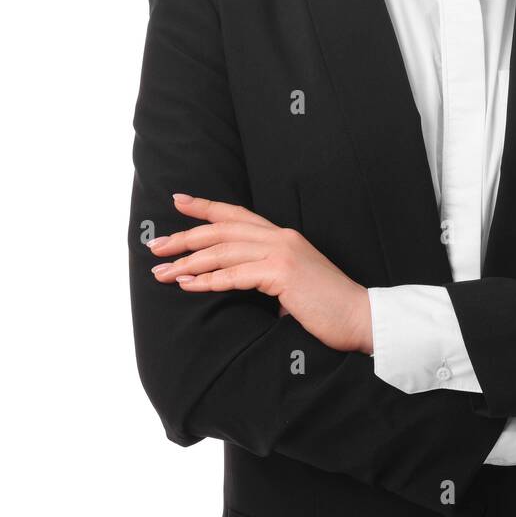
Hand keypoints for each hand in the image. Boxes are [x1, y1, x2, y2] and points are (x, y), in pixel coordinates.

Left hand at [147, 193, 372, 353]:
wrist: (359, 315)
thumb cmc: (326, 305)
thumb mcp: (292, 281)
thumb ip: (268, 274)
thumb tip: (239, 282)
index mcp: (283, 235)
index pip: (236, 214)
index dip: (205, 206)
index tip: (178, 201)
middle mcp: (280, 237)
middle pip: (222, 229)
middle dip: (185, 237)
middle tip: (156, 246)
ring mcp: (282, 253)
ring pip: (223, 251)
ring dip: (188, 263)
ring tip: (163, 273)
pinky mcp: (282, 273)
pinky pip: (235, 274)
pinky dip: (208, 280)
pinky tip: (188, 285)